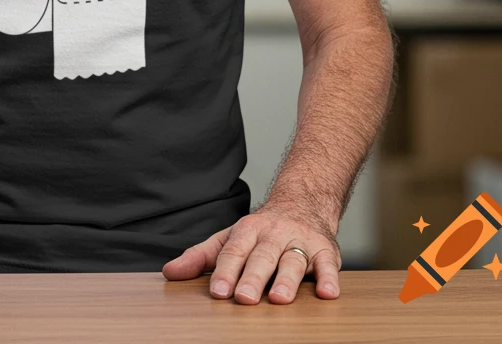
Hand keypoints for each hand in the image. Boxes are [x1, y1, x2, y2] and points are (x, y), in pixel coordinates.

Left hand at [161, 203, 341, 303]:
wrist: (303, 203)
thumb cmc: (261, 231)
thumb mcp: (229, 238)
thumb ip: (201, 257)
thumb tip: (170, 273)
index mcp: (247, 231)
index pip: (234, 252)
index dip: (225, 272)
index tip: (218, 293)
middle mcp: (273, 234)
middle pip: (262, 257)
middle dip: (252, 278)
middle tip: (243, 298)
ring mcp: (300, 242)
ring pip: (293, 261)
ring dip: (286, 280)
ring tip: (278, 299)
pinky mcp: (325, 251)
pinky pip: (329, 265)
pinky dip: (331, 278)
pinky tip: (328, 294)